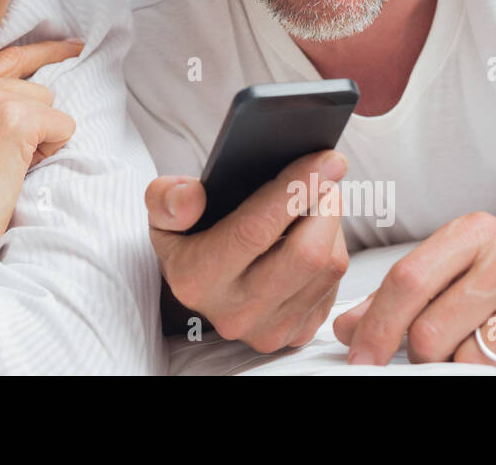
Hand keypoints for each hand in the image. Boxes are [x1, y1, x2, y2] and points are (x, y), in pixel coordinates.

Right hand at [0, 39, 83, 277]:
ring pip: (50, 106)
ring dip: (39, 139)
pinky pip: (63, 126)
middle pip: (36, 87)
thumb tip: (25, 95)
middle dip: (32, 123)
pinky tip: (18, 170)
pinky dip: (51, 151)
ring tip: (4, 167)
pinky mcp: (17, 121)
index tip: (75, 46)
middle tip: (1, 160)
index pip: (10, 54)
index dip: (46, 51)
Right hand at [146, 150, 349, 351]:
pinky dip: (333, 251)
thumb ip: (167, 199)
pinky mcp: (296, 334)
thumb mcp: (162, 211)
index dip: (295, 191)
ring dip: (333, 225)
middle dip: (325, 206)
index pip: (255, 230)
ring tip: (319, 198)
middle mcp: (234, 311)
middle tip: (325, 175)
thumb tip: (192, 196)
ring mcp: (268, 329)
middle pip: (306, 254)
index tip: (327, 160)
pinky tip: (317, 233)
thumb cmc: (186, 237)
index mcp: (197, 278)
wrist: (198, 284)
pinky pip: (333, 286)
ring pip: (328, 267)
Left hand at [332, 211, 495, 366]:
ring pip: (470, 361)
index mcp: (475, 233)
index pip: (407, 281)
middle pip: (432, 331)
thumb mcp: (465, 263)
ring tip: (481, 349)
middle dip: (419, 356)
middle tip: (430, 356)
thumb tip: (347, 328)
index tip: (359, 355)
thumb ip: (405, 292)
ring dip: (462, 368)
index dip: (376, 325)